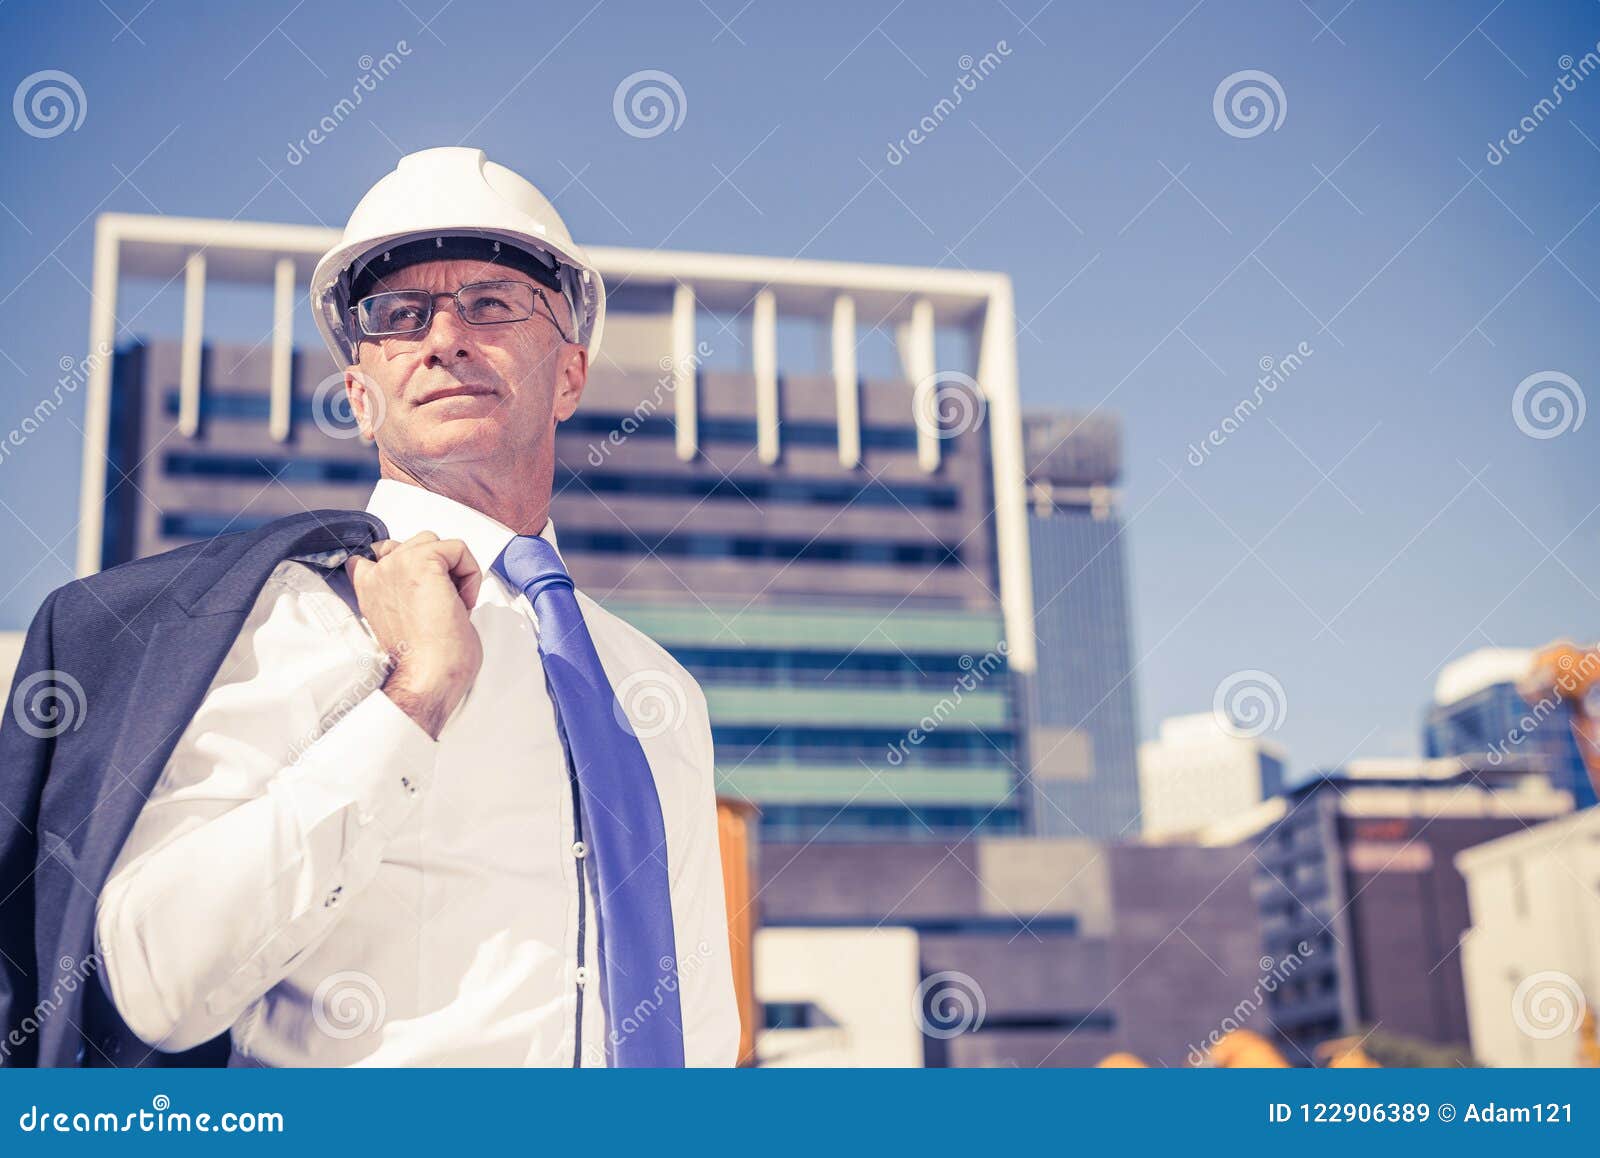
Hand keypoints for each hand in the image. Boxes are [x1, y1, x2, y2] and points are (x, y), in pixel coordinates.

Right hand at [345, 532, 482, 737]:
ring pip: (436, 542)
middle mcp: (377, 573)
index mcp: (369, 588)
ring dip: (453, 569)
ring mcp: (397, 565)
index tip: (427, 589)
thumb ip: (404, 593)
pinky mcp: (422, 563)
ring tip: (453, 602)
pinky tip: (463, 603)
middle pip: (415, 545)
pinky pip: (457, 548)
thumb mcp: (401, 621)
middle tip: (443, 604)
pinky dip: (470, 573)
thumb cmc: (423, 662)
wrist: (426, 677)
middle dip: (437, 568)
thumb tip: (432, 582)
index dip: (408, 564)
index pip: (377, 553)